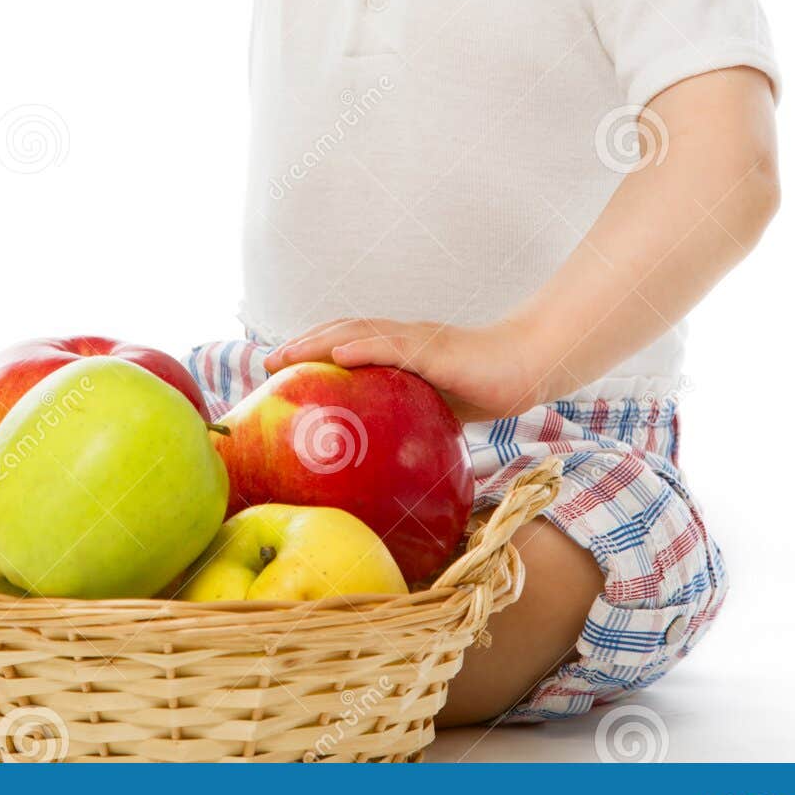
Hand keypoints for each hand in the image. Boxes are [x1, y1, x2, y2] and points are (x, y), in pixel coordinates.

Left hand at [262, 317, 550, 422]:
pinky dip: (364, 347)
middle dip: (301, 346)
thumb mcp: (435, 407)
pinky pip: (395, 346)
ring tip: (286, 355)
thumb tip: (381, 460)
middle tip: (267, 364)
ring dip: (318, 342)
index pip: (345, 346)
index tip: (277, 371)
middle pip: (341, 334)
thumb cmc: (483, 386)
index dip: (310, 352)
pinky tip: (339, 355)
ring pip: (358, 333)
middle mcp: (401, 338)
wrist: (528, 366)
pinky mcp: (437, 350)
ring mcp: (417, 341)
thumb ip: (408, 419)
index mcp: (398, 350)